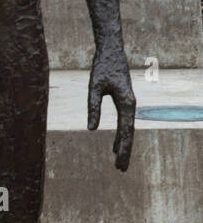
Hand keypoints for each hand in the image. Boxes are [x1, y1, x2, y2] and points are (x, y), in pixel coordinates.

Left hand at [88, 47, 135, 171]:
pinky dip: (120, 135)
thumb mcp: (94, 86)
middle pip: (129, 133)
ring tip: (118, 162)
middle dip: (125, 152)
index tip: (119, 163)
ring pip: (127, 129)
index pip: (125, 131)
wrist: (111, 51)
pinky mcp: (123, 101)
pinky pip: (123, 122)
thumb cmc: (102, 67)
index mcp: (127, 103)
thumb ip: (93, 107)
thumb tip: (91, 129)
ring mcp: (128, 103)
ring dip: (123, 145)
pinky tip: (115, 146)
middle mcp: (131, 105)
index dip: (123, 149)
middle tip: (120, 170)